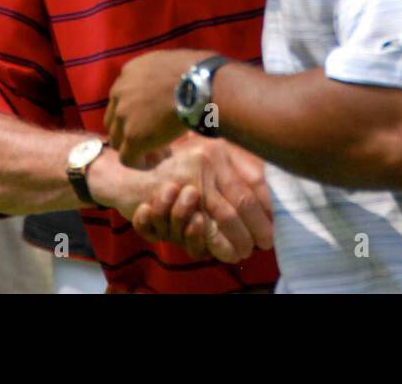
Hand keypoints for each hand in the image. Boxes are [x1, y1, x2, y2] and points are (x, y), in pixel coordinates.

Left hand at [106, 48, 211, 166]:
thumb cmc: (197, 73)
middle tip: (158, 135)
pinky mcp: (133, 137)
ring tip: (161, 149)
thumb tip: (170, 87)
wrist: (201, 85)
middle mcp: (120, 92)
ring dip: (136, 147)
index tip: (157, 118)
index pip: (122, 98)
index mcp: (129, 72)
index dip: (137, 112)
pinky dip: (141, 163)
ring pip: (117, 141)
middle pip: (115, 120)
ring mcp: (124, 115)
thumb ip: (159, 75)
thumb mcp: (169, 63)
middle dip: (133, 130)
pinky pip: (127, 159)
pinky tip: (159, 159)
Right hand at [132, 136, 272, 262]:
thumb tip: (269, 203)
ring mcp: (184, 178)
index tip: (273, 223)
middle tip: (262, 245)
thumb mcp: (207, 163)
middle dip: (255, 227)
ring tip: (242, 251)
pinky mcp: (165, 199)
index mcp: (218, 150)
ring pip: (222, 215)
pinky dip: (208, 242)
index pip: (252, 180)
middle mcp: (204, 160)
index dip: (267, 205)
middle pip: (241, 199)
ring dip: (235, 239)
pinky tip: (218, 251)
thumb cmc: (175, 171)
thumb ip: (236, 173)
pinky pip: (193, 227)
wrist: (128, 174)